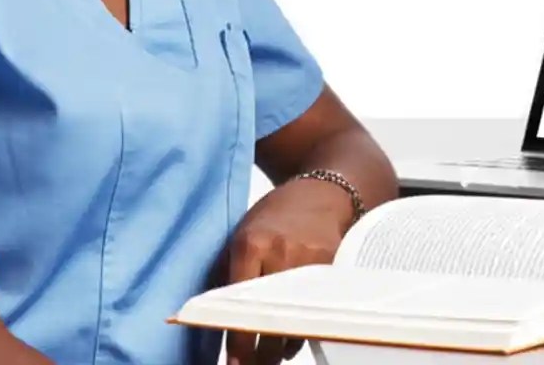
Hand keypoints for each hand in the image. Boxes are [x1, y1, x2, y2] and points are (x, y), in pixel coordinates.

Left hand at [224, 177, 352, 364]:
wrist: (322, 194)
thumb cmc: (274, 216)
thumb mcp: (242, 235)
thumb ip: (228, 273)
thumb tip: (211, 317)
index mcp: (251, 244)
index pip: (240, 302)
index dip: (238, 341)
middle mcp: (282, 253)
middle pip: (271, 318)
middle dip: (261, 355)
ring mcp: (311, 261)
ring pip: (296, 321)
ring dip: (281, 347)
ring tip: (270, 356)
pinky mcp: (332, 269)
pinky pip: (315, 313)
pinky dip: (300, 329)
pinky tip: (289, 337)